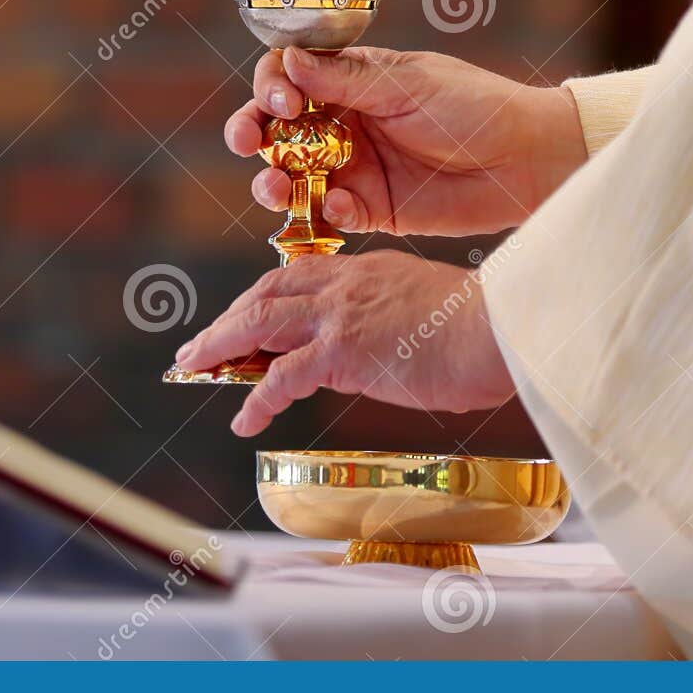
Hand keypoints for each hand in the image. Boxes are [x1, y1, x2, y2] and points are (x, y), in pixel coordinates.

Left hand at [172, 250, 515, 435]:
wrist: (499, 332)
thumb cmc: (481, 331)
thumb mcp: (423, 310)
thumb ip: (388, 323)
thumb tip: (368, 355)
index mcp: (365, 271)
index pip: (296, 275)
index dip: (261, 297)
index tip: (241, 316)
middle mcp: (345, 284)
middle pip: (265, 293)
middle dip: (227, 319)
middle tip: (199, 345)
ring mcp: (339, 315)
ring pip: (259, 323)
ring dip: (220, 346)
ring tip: (194, 368)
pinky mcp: (342, 351)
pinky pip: (281, 377)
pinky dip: (256, 400)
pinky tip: (243, 421)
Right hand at [225, 47, 585, 237]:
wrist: (526, 160)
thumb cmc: (475, 107)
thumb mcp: (408, 85)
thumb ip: (347, 79)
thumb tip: (288, 60)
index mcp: (352, 79)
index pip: (289, 76)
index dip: (272, 86)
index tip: (281, 99)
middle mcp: (344, 122)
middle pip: (278, 127)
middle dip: (253, 133)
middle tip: (247, 141)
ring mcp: (355, 167)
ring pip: (293, 175)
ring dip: (274, 180)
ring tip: (275, 186)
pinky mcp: (373, 208)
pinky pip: (331, 214)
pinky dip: (326, 212)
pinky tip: (342, 207)